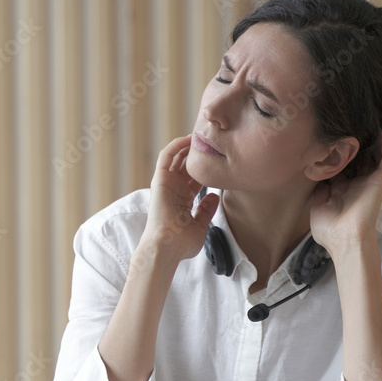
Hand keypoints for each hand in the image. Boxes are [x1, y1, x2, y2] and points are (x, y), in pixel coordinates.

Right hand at [141, 135, 218, 262]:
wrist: (167, 247)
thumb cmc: (182, 243)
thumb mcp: (201, 225)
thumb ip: (207, 210)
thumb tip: (214, 196)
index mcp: (183, 200)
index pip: (195, 178)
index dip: (207, 167)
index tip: (220, 157)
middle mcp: (174, 190)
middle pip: (187, 165)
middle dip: (198, 152)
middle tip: (213, 139)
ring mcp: (166, 184)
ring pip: (176, 157)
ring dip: (187, 145)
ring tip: (202, 133)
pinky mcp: (160, 179)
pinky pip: (166, 157)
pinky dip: (176, 146)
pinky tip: (189, 138)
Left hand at [310, 132, 381, 256]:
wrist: (345, 240)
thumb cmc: (330, 230)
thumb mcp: (317, 206)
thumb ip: (319, 189)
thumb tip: (317, 173)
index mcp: (340, 191)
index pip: (339, 167)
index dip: (334, 155)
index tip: (326, 140)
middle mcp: (355, 184)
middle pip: (356, 159)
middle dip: (352, 145)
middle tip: (345, 127)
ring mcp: (368, 182)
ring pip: (373, 156)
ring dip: (370, 141)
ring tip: (364, 123)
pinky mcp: (380, 180)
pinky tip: (381, 132)